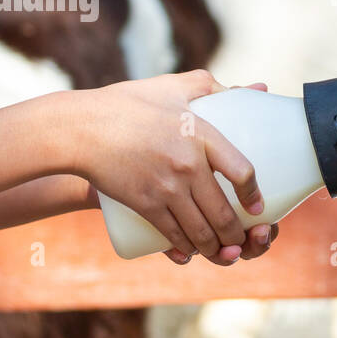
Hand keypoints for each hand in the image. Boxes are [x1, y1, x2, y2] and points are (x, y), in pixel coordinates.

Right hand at [69, 71, 274, 264]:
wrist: (78, 128)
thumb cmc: (126, 104)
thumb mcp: (171, 86)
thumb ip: (211, 85)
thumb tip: (258, 86)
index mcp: (202, 134)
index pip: (243, 171)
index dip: (254, 194)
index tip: (257, 206)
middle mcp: (188, 165)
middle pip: (224, 212)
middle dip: (237, 234)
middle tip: (241, 239)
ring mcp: (166, 187)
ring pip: (200, 230)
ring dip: (215, 248)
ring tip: (222, 251)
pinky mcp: (144, 204)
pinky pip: (172, 234)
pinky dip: (185, 249)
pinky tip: (191, 252)